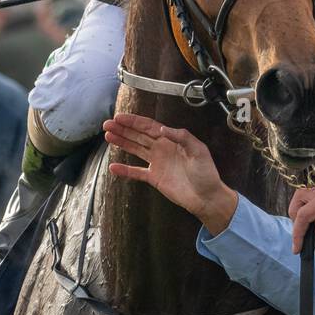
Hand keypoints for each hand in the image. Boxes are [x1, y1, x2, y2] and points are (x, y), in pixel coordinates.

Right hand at [104, 113, 235, 229]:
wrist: (207, 196)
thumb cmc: (206, 173)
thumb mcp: (199, 150)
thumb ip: (182, 137)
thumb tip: (163, 129)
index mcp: (172, 140)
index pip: (150, 127)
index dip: (134, 121)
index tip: (120, 118)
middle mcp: (162, 149)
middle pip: (139, 135)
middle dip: (124, 129)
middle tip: (108, 124)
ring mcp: (157, 163)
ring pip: (135, 149)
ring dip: (122, 142)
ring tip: (108, 135)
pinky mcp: (154, 178)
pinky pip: (136, 172)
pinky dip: (125, 170)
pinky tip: (114, 167)